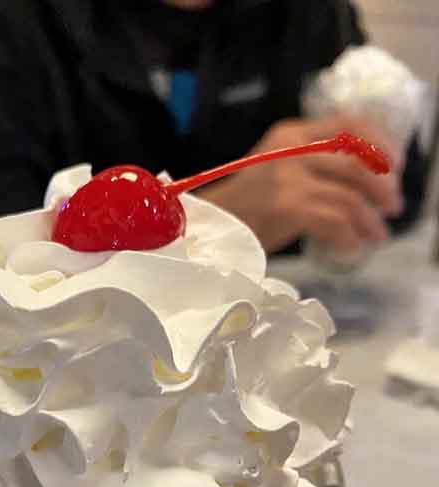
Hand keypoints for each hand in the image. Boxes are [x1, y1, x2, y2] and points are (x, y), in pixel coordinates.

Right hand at [198, 115, 402, 254]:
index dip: (379, 143)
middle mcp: (290, 149)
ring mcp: (287, 177)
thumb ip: (311, 165)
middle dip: (382, 187)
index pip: (348, 124)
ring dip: (368, 219)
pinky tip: (352, 247)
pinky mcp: (286, 206)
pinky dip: (349, 236)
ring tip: (376, 236)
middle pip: (355, 162)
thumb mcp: (278, 170)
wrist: (208, 227)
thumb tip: (361, 181)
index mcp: (290, 133)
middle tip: (391, 208)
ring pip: (347, 195)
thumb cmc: (244, 206)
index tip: (392, 167)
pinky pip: (333, 220)